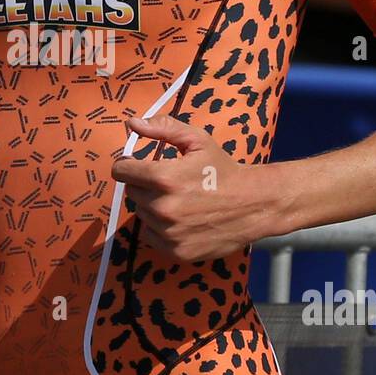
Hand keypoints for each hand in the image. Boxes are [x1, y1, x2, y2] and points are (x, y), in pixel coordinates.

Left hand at [111, 114, 288, 260]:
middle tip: (167, 183)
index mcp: (164, 177)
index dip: (127, 165)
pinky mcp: (176, 251)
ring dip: (152, 206)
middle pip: (131, 192)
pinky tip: (179, 219)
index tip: (136, 166)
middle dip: (144, 185)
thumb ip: (163, 128)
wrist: (254, 204)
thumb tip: (131, 123)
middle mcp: (162, 207)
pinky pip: (150, 235)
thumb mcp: (198, 141)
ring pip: (141, 214)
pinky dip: (159, 228)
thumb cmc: (223, 170)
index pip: (121, 171)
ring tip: (178, 201)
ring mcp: (169, 232)